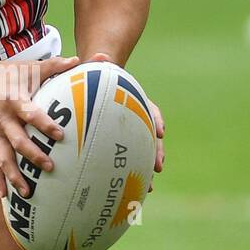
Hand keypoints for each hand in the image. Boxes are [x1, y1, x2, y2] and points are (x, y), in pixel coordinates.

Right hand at [0, 55, 79, 199]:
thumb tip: (80, 60)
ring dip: (13, 175)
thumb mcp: (31, 67)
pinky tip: (4, 196)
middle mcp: (4, 120)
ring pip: (2, 158)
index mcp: (15, 101)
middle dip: (32, 155)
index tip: (61, 135)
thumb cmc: (10, 73)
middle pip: (17, 141)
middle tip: (50, 168)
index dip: (45, 125)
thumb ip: (56, 65)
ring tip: (27, 193)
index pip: (31, 114)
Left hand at [88, 51, 164, 188]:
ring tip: (149, 189)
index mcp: (134, 103)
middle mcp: (136, 121)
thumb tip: (100, 55)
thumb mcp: (92, 71)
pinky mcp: (116, 147)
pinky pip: (123, 162)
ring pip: (141, 154)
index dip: (156, 121)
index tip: (160, 131)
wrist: (89, 89)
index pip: (151, 111)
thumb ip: (95, 65)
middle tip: (158, 166)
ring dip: (145, 170)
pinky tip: (122, 193)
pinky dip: (124, 176)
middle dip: (156, 153)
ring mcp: (128, 135)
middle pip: (151, 138)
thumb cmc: (89, 80)